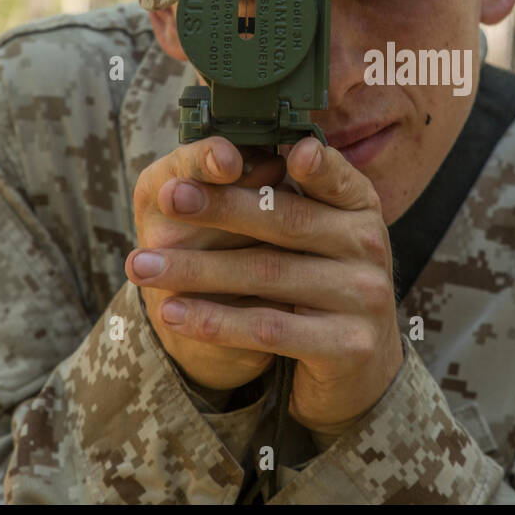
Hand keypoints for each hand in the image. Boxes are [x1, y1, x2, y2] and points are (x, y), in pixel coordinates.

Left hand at [124, 135, 404, 436]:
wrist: (361, 365)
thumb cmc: (325, 285)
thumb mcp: (322, 236)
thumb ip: (289, 198)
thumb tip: (227, 154)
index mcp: (362, 208)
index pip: (332, 176)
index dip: (301, 162)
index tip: (266, 149)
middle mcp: (370, 246)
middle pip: (286, 220)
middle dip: (219, 206)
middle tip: (167, 197)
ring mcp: (363, 296)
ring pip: (267, 274)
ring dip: (198, 269)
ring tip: (144, 266)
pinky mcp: (347, 344)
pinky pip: (268, 328)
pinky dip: (215, 320)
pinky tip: (173, 313)